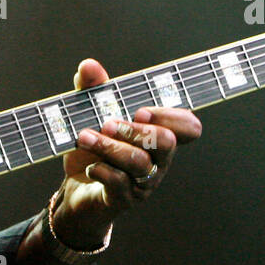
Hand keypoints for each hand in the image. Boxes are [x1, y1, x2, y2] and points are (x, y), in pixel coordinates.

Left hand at [51, 58, 201, 246]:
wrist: (76, 190)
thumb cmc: (93, 151)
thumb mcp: (91, 116)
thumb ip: (93, 90)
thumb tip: (89, 66)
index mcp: (159, 136)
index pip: (188, 127)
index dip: (171, 116)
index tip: (140, 110)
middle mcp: (159, 160)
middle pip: (165, 142)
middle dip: (135, 129)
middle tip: (107, 123)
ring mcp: (144, 182)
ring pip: (139, 162)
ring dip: (110, 146)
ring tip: (85, 137)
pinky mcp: (124, 199)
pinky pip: (119, 183)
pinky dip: (101, 169)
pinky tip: (89, 164)